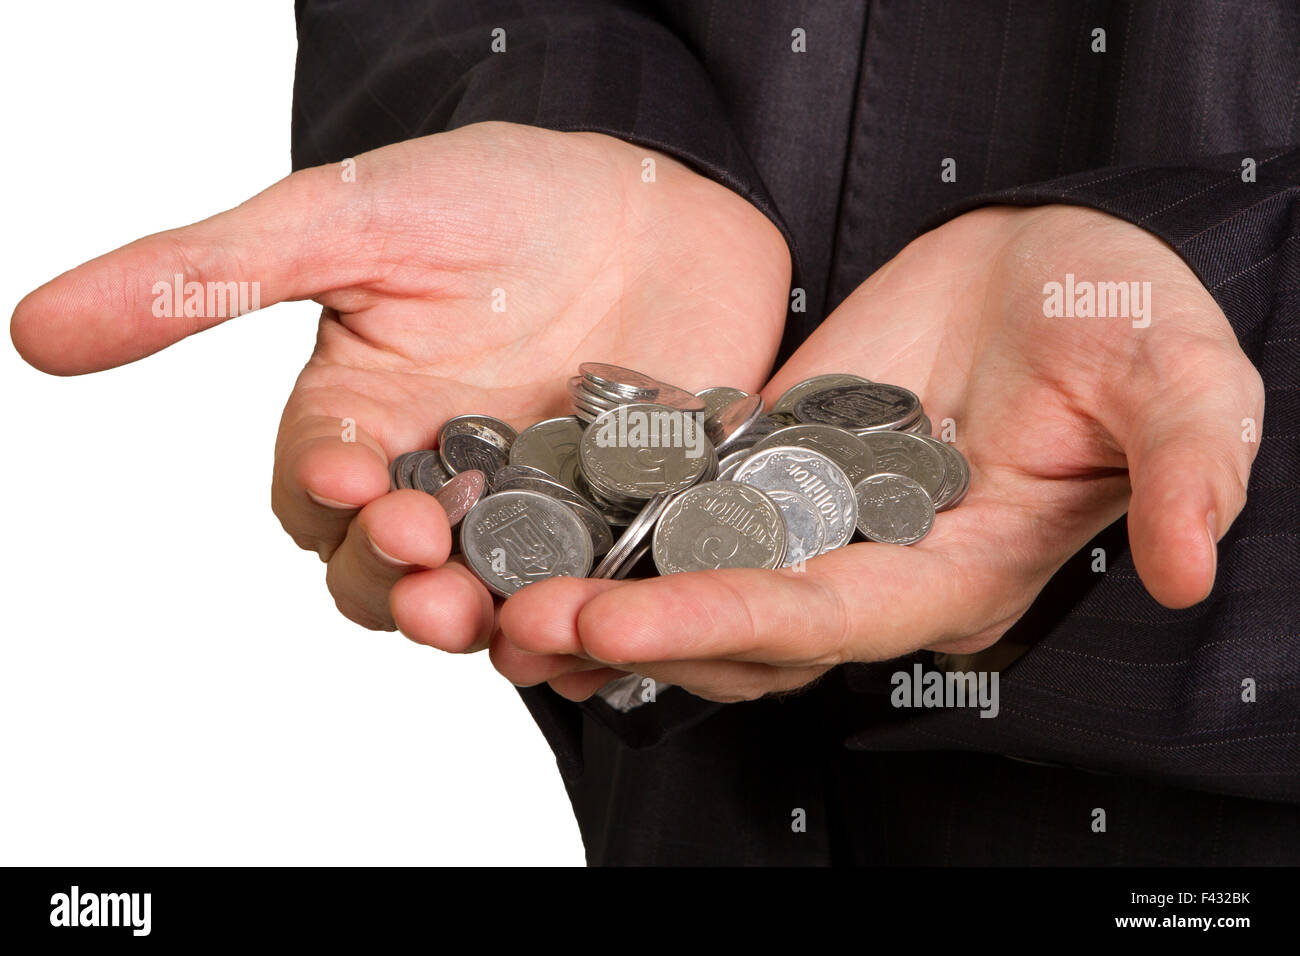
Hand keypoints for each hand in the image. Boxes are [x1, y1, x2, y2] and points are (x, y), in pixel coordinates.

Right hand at [11, 122, 790, 655]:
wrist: (658, 200)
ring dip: (485, 623)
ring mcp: (528, 512)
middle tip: (432, 573)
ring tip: (505, 616)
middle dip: (398, 584)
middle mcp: (437, 479)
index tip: (351, 477)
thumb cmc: (504, 197)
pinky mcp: (616, 527)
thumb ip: (212, 276)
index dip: (323, 498)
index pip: (315, 495)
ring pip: (484, 603)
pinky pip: (588, 601)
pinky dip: (585, 627)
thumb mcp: (352, 218)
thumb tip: (36, 329)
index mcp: (363, 416)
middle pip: (387, 576)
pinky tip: (594, 628)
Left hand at [493, 205, 1263, 701]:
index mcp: (954, 568)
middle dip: (626, 630)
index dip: (725, 626)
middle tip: (511, 620)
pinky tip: (531, 517)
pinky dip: (608, 520)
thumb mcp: (1177, 379)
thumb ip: (1183, 467)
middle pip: (734, 624)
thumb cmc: (1120, 320)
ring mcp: (807, 514)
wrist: (1052, 263)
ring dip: (593, 590)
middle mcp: (868, 563)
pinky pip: (679, 503)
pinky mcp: (766, 459)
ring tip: (489, 587)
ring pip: (689, 578)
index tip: (617, 625)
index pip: (828, 619)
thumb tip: (1192, 567)